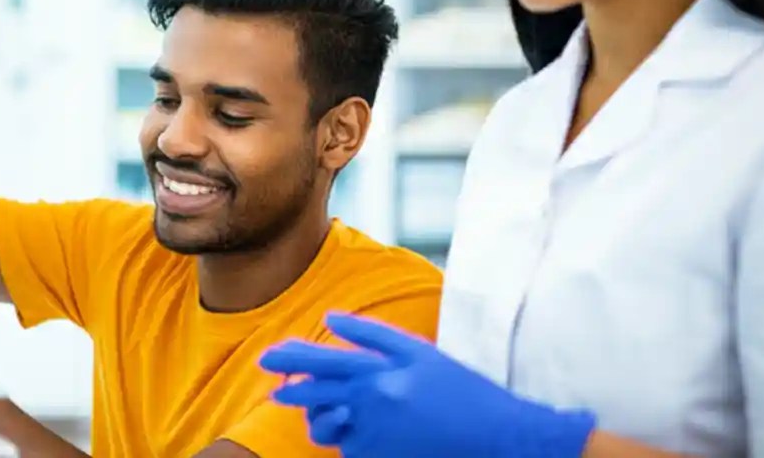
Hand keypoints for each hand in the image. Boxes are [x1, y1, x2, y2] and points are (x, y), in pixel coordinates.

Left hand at [259, 313, 596, 457]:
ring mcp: (374, 440)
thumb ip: (372, 334)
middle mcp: (371, 409)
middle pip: (315, 398)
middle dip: (292, 392)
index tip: (266, 357)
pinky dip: (356, 439)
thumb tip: (330, 317)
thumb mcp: (419, 352)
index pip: (322, 363)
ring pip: (331, 430)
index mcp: (379, 376)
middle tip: (276, 391)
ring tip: (334, 414)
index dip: (291, 358)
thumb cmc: (461, 390)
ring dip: (326, 421)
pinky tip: (376, 430)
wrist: (498, 438)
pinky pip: (354, 449)